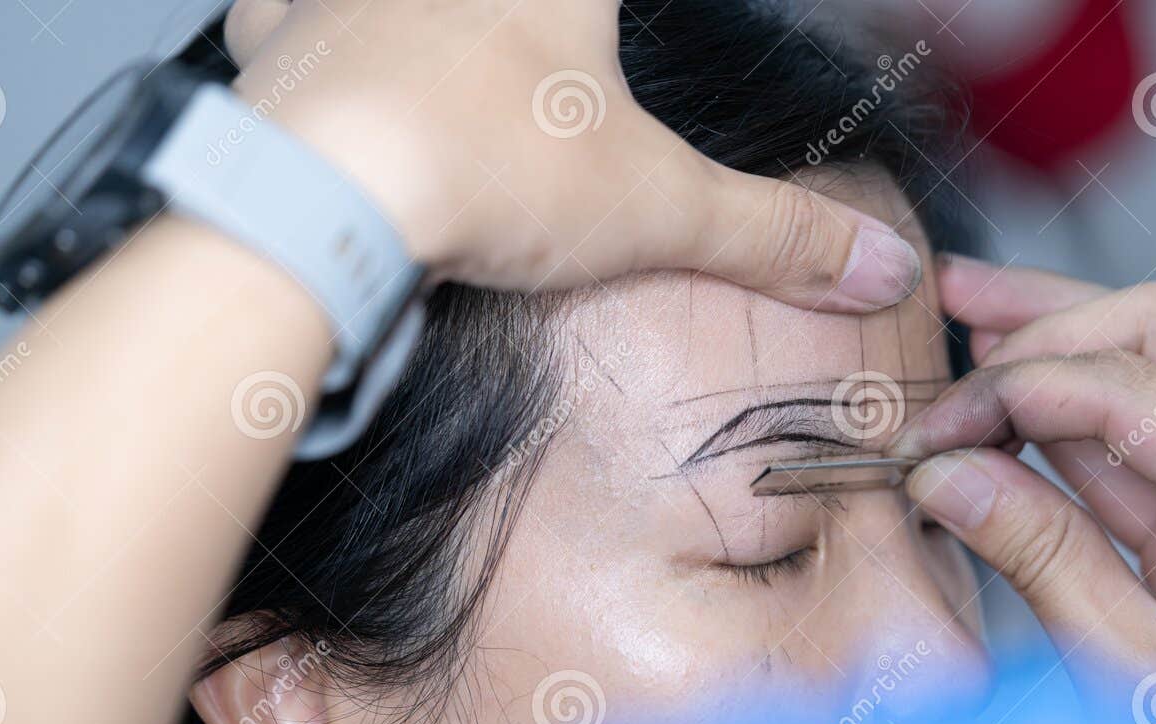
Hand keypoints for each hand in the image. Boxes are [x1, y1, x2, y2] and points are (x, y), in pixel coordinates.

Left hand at [223, 0, 921, 309]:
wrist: (324, 200)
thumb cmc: (490, 173)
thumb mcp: (657, 209)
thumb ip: (771, 234)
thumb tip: (881, 266)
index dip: (611, 8)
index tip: (611, 22)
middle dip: (522, 13)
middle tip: (531, 51)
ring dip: (407, 11)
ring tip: (436, 42)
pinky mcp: (274, 35)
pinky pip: (278, 7)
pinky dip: (298, 21)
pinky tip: (315, 46)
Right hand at [894, 256, 1155, 690]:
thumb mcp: (1136, 674)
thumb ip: (1042, 560)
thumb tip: (947, 476)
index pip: (1129, 387)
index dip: (1012, 392)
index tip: (930, 432)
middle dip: (1045, 321)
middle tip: (952, 321)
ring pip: (1152, 358)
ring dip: (1056, 340)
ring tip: (967, 311)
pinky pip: (1142, 427)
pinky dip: (1068, 409)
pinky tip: (1005, 395)